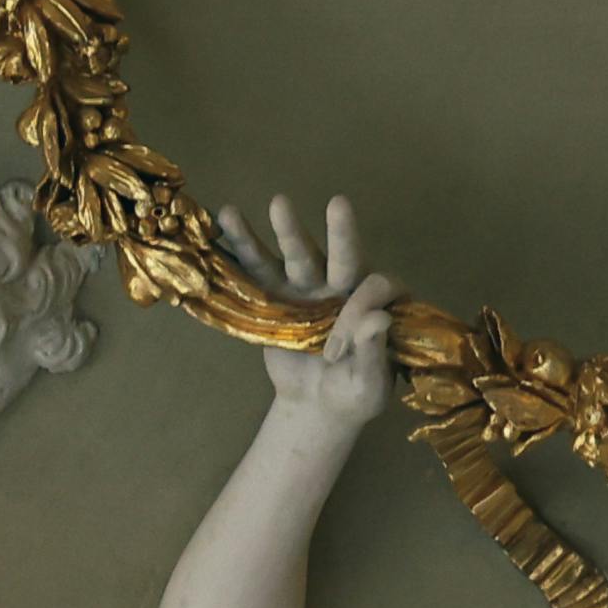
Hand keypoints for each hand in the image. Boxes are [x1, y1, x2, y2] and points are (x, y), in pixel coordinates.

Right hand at [222, 198, 400, 423]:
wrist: (318, 405)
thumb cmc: (354, 394)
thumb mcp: (370, 385)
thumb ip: (375, 354)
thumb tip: (379, 318)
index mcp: (376, 304)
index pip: (372, 291)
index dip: (356, 315)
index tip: (336, 353)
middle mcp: (345, 286)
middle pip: (342, 256)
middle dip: (341, 233)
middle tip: (339, 204)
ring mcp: (308, 286)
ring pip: (299, 255)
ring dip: (288, 229)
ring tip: (278, 202)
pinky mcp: (276, 294)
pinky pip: (258, 268)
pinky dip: (243, 246)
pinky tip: (228, 219)